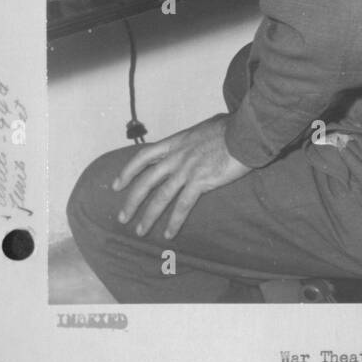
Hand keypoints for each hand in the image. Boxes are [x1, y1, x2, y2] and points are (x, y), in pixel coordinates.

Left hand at [112, 114, 250, 240]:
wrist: (245, 132)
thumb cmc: (231, 127)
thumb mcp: (205, 127)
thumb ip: (194, 138)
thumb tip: (197, 141)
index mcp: (176, 142)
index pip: (144, 156)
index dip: (128, 171)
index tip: (117, 185)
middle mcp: (177, 157)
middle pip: (146, 181)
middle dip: (132, 201)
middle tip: (122, 217)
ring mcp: (187, 169)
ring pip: (160, 197)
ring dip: (148, 216)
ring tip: (140, 231)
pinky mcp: (200, 181)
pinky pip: (183, 205)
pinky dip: (174, 221)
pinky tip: (169, 234)